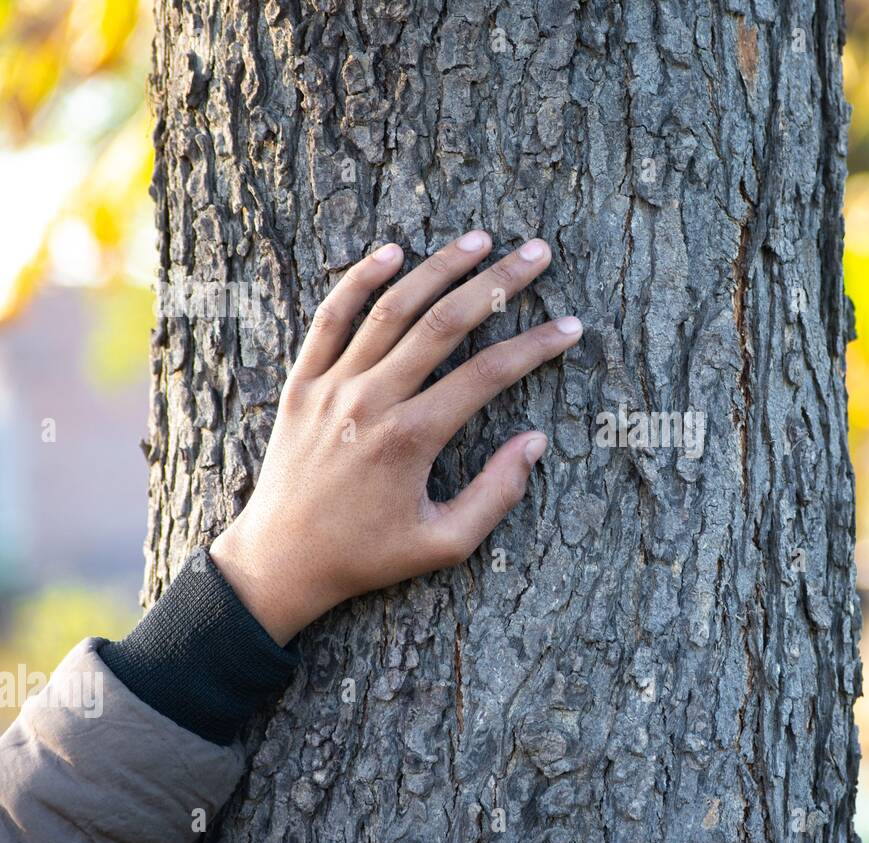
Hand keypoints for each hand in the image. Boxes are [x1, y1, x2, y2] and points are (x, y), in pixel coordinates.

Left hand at [209, 232, 580, 643]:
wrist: (281, 561)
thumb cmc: (367, 556)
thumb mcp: (443, 544)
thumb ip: (495, 495)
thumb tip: (534, 444)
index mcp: (411, 439)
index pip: (488, 374)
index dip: (536, 346)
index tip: (570, 327)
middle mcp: (372, 400)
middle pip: (445, 323)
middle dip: (498, 284)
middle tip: (537, 253)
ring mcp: (332, 385)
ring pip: (392, 309)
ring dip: (439, 268)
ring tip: (480, 239)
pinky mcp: (302, 383)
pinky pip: (331, 318)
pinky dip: (359, 280)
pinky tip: (392, 251)